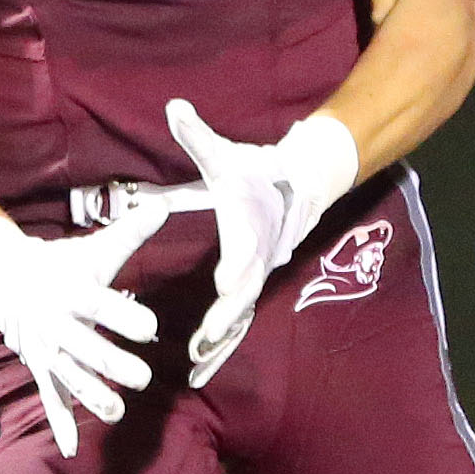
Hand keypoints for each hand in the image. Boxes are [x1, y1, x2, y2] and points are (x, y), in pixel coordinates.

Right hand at [0, 208, 166, 457]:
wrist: (5, 278)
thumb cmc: (62, 263)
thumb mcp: (94, 248)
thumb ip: (131, 232)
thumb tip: (165, 206)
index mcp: (72, 292)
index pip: (99, 305)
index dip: (123, 316)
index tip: (150, 326)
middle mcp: (57, 324)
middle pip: (86, 348)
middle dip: (113, 364)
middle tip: (143, 376)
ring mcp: (46, 350)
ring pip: (70, 378)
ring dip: (92, 396)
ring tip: (117, 411)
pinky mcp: (41, 368)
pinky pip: (51, 398)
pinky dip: (61, 423)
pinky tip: (72, 448)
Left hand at [165, 100, 361, 381]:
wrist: (300, 185)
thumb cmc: (258, 170)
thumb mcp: (225, 154)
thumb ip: (198, 136)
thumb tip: (174, 105)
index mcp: (252, 227)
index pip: (247, 248)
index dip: (238, 266)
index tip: (226, 284)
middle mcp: (259, 258)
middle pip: (246, 292)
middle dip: (228, 317)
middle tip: (205, 340)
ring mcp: (259, 276)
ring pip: (242, 315)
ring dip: (222, 341)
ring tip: (198, 366)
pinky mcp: (253, 286)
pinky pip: (238, 321)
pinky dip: (223, 344)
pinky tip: (202, 368)